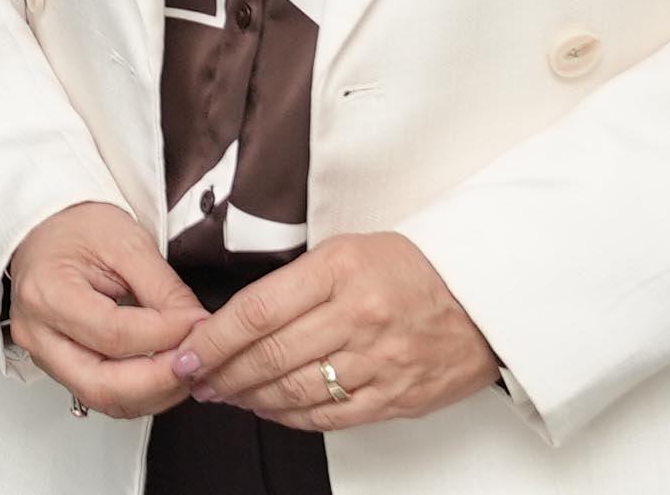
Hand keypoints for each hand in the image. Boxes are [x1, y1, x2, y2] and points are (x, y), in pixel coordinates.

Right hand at [5, 203, 203, 417]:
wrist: (50, 228)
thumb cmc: (79, 227)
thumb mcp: (128, 244)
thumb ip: (165, 291)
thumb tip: (199, 329)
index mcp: (46, 292)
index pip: (114, 334)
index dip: (166, 335)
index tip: (200, 323)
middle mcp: (37, 332)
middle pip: (102, 385)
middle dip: (161, 381)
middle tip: (199, 361)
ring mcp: (44, 355)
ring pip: (104, 400)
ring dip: (156, 392)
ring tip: (188, 365)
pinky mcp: (59, 368)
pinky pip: (103, 396)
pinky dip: (142, 392)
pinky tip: (166, 373)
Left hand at [175, 232, 495, 430]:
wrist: (484, 300)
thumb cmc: (410, 270)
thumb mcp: (346, 251)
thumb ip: (293, 282)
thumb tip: (234, 319)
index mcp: (338, 270)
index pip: (256, 310)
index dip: (212, 339)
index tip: (185, 351)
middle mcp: (357, 316)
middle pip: (269, 355)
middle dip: (221, 373)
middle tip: (195, 379)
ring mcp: (380, 361)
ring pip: (294, 391)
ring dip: (250, 398)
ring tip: (226, 394)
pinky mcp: (397, 397)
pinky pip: (330, 416)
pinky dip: (291, 417)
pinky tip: (269, 410)